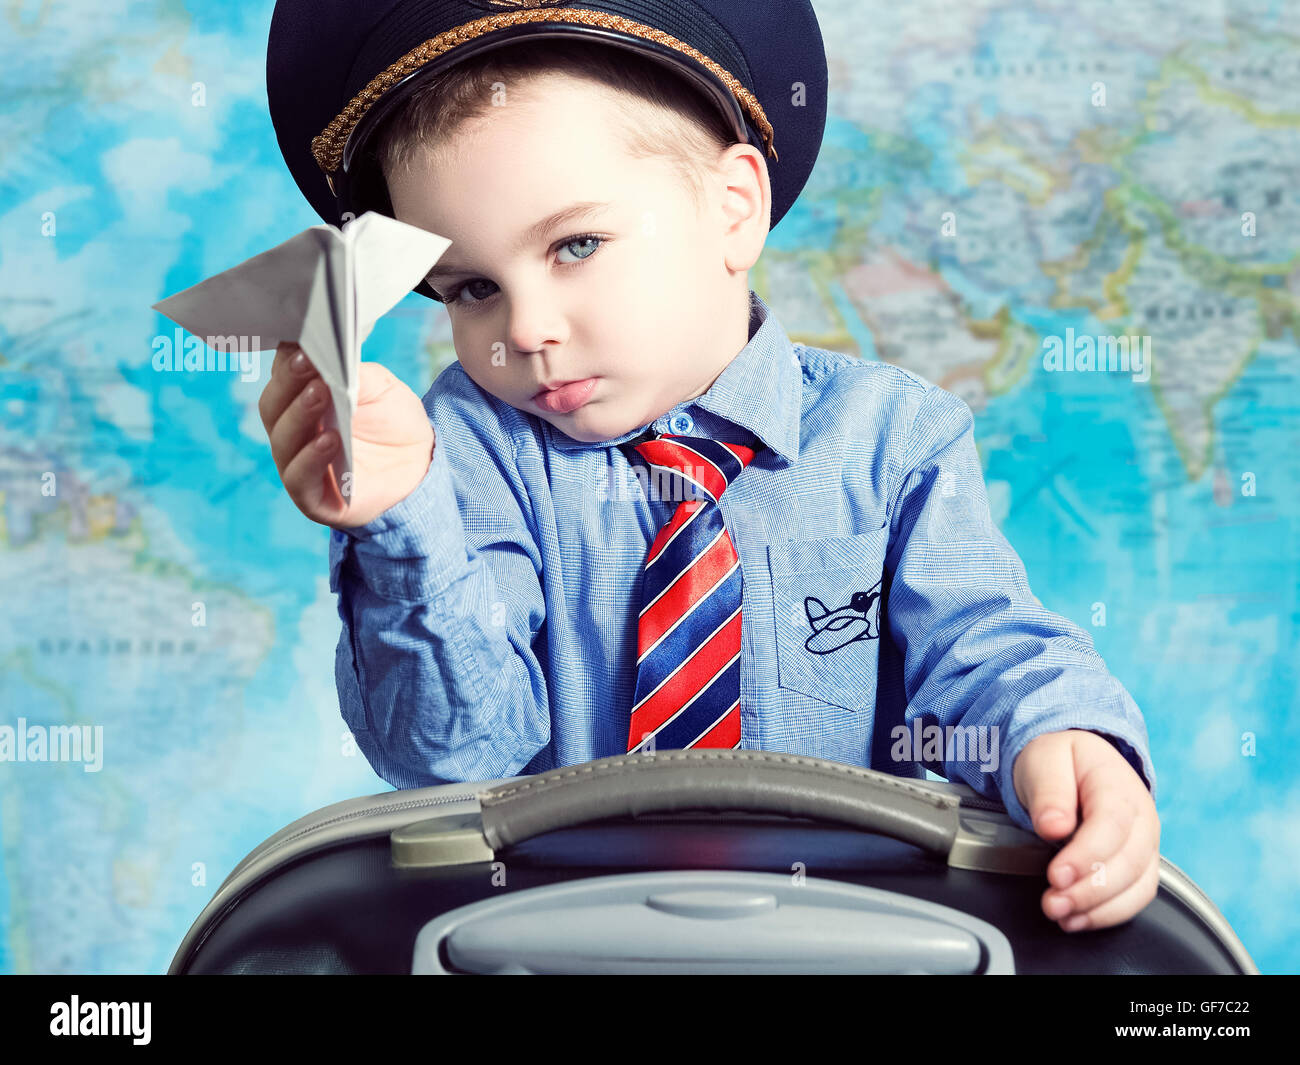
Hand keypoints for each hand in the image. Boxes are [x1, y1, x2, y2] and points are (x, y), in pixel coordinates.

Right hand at [258, 342, 434, 528]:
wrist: (419, 469)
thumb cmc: (394, 424)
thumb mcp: (382, 389)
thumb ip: (357, 375)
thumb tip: (331, 358)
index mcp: (300, 398)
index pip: (282, 375)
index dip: (287, 357)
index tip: (297, 337)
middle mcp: (291, 429)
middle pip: (274, 404)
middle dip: (289, 381)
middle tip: (306, 362)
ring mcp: (297, 462)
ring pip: (283, 438)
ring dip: (299, 414)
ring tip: (320, 394)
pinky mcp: (310, 495)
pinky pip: (299, 477)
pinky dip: (311, 457)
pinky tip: (329, 439)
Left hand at [1012, 728, 1159, 932]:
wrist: (1073, 763)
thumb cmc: (1059, 761)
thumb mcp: (1044, 760)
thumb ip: (1049, 791)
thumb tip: (1054, 826)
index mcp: (1117, 784)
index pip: (1112, 824)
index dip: (1086, 855)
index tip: (1056, 875)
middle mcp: (1141, 817)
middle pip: (1128, 862)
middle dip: (1090, 890)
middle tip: (1053, 902)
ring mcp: (1145, 843)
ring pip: (1137, 886)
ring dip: (1100, 908)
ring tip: (1062, 915)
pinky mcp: (1138, 865)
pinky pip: (1136, 896)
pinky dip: (1109, 914)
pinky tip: (1078, 919)